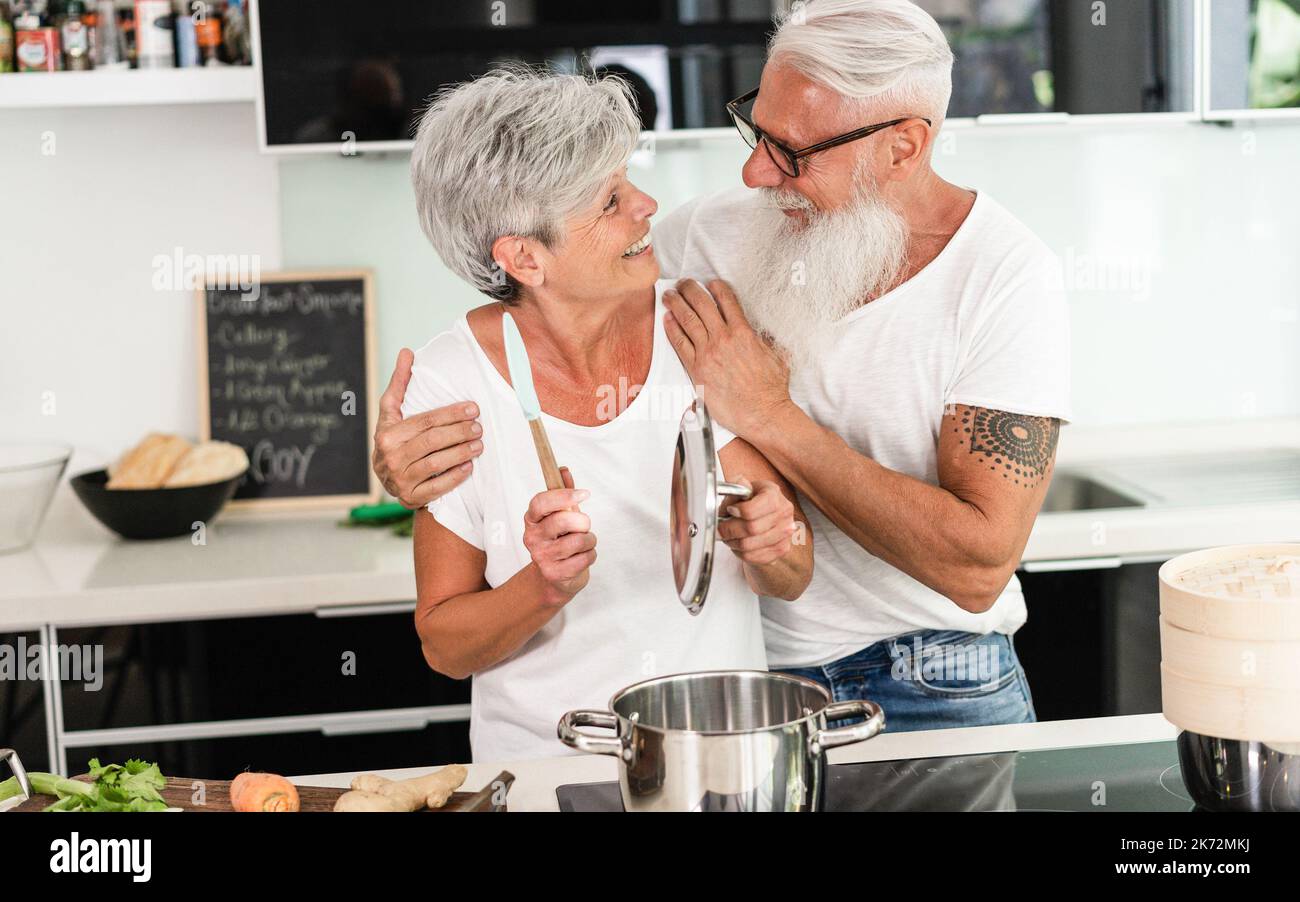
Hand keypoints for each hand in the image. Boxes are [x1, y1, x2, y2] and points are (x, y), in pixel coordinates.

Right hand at [372, 348, 483, 508]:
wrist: (386, 478)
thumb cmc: (394, 439)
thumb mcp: (392, 412)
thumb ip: (400, 383)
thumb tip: (408, 351)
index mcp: (387, 434)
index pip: (424, 421)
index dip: (451, 414)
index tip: (473, 408)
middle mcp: (390, 457)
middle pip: (432, 441)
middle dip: (459, 432)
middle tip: (480, 427)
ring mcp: (399, 479)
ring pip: (435, 464)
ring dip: (460, 453)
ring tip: (479, 445)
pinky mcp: (410, 497)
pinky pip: (436, 488)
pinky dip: (454, 477)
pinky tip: (469, 467)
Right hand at [522, 468, 596, 606]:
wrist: (556, 576)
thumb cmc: (561, 539)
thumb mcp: (562, 514)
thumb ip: (564, 493)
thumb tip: (563, 470)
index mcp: (532, 519)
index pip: (540, 502)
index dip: (563, 496)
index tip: (584, 493)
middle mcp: (532, 537)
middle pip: (563, 520)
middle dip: (583, 521)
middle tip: (583, 526)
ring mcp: (541, 556)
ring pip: (579, 541)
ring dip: (589, 540)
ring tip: (583, 543)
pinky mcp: (553, 573)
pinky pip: (584, 558)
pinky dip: (590, 556)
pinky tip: (581, 557)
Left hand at [662, 278, 791, 438]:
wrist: (762, 413)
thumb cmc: (772, 389)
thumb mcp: (777, 355)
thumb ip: (765, 340)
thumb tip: (761, 332)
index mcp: (744, 333)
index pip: (727, 301)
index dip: (717, 288)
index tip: (711, 283)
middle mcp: (724, 339)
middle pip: (702, 305)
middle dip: (690, 289)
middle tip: (683, 283)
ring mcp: (708, 354)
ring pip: (688, 320)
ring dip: (676, 304)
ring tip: (669, 295)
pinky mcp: (697, 370)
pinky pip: (680, 343)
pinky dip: (672, 329)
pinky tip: (667, 320)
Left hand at [717, 477, 797, 565]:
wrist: (764, 519)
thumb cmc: (750, 503)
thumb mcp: (741, 491)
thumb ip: (736, 486)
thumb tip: (740, 483)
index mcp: (773, 494)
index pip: (752, 510)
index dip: (736, 513)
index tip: (730, 511)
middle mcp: (784, 512)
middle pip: (750, 529)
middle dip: (729, 530)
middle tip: (721, 528)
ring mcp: (786, 532)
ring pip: (749, 545)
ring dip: (733, 542)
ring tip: (730, 536)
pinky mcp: (782, 548)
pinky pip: (754, 557)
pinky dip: (741, 553)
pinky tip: (740, 544)